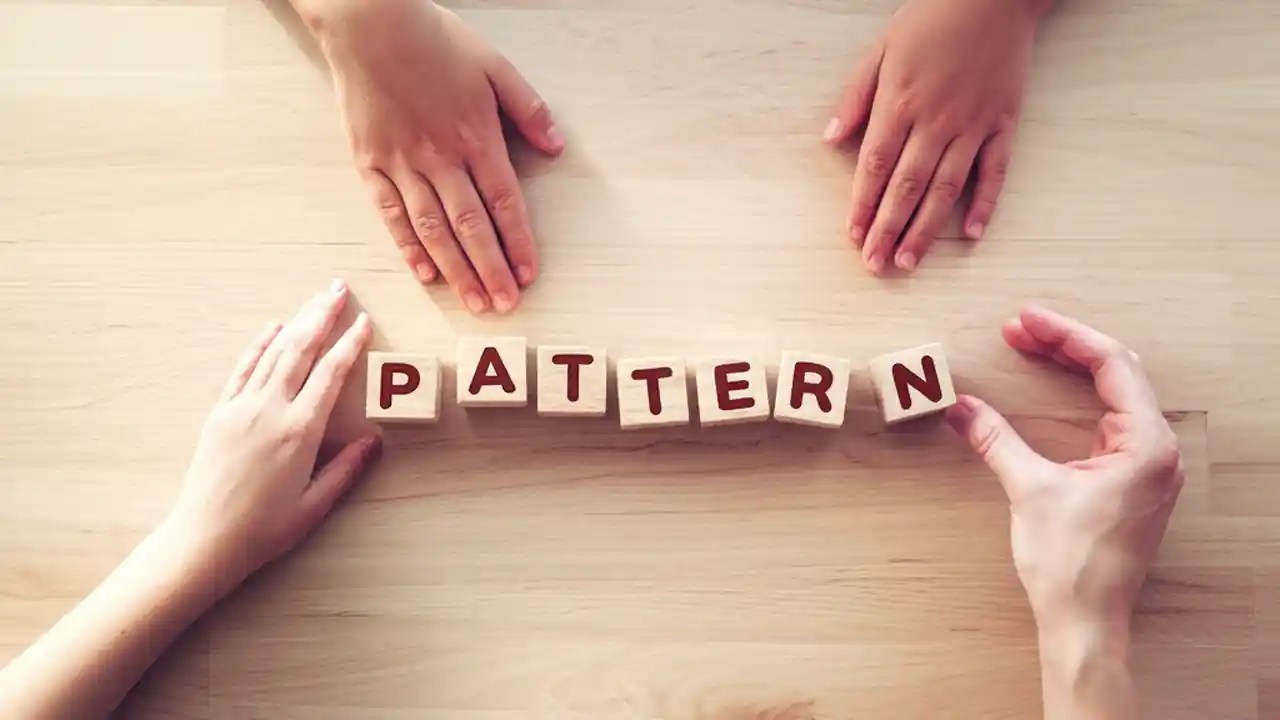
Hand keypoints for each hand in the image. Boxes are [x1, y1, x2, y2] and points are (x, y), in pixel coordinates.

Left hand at [163, 281, 380, 591]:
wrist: (204, 540)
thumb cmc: (264, 530)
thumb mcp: (315, 505)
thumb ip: (346, 469)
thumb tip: (374, 442)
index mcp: (299, 431)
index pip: (331, 374)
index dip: (350, 344)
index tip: (364, 321)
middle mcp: (269, 411)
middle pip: (301, 349)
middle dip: (322, 315)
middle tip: (339, 288)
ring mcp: (241, 408)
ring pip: (274, 353)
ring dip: (296, 322)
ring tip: (315, 300)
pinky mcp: (220, 414)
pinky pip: (244, 369)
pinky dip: (260, 344)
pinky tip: (275, 328)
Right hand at [299, 0, 563, 313]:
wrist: (368, 22)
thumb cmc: (434, 40)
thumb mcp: (494, 65)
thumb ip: (528, 108)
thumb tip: (556, 147)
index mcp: (476, 136)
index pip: (504, 202)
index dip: (519, 242)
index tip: (530, 274)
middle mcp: (440, 157)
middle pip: (471, 226)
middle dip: (491, 270)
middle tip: (505, 305)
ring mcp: (402, 163)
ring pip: (433, 228)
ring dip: (457, 270)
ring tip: (473, 302)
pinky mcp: (370, 163)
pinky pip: (392, 214)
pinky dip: (409, 247)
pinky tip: (427, 274)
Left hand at [825, 0, 1049, 273]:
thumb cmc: (932, 18)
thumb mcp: (881, 49)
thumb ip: (856, 97)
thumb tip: (830, 139)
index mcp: (900, 103)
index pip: (875, 166)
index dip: (863, 204)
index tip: (853, 234)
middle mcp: (936, 121)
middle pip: (906, 187)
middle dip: (887, 229)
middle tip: (874, 264)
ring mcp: (973, 125)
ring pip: (945, 189)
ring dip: (925, 229)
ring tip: (908, 260)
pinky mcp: (1004, 124)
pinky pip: (994, 172)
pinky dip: (984, 204)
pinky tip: (971, 234)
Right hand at [946, 307, 1182, 718]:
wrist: (1086, 620)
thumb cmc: (1070, 564)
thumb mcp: (1028, 490)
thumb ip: (995, 439)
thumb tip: (960, 405)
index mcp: (1146, 444)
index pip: (1111, 365)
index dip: (1065, 335)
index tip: (1026, 320)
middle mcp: (1157, 450)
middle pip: (1117, 373)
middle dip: (1066, 346)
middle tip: (1020, 329)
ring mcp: (1149, 466)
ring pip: (1116, 394)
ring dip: (1073, 369)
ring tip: (1032, 347)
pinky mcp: (1133, 481)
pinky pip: (1112, 420)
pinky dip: (1080, 398)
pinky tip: (1053, 388)